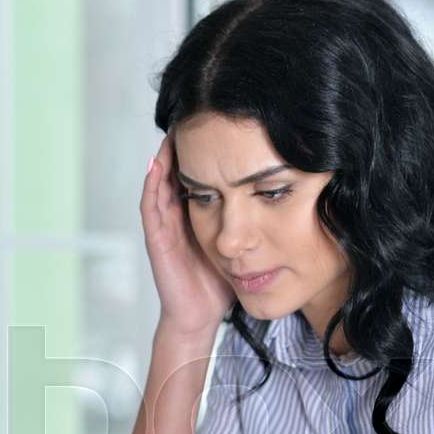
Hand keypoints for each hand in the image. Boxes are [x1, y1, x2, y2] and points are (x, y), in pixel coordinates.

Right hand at [141, 132, 234, 337]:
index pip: (196, 175)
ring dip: (163, 158)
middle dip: (181, 146)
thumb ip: (249, 222)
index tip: (215, 125)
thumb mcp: (240, 244)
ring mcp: (164, 227)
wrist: (199, 316)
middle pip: (175, 173)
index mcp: (195, 216)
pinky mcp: (157, 240)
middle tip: (189, 116)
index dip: (203, 152)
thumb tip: (282, 197)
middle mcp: (177, 217)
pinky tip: (157, 165)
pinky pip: (151, 206)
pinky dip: (152, 184)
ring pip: (160, 183)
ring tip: (171, 131)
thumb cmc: (218, 283)